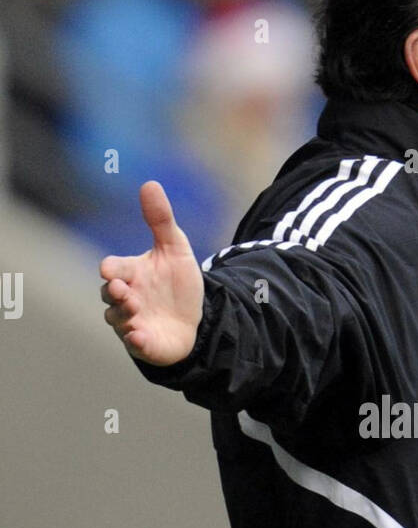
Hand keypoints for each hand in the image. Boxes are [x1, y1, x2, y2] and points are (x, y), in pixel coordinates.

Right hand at [100, 182, 204, 365]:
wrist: (197, 319)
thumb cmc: (178, 283)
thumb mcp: (175, 249)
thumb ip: (161, 220)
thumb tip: (150, 184)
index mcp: (131, 273)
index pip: (113, 268)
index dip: (111, 269)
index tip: (111, 270)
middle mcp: (126, 297)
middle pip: (110, 294)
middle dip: (115, 293)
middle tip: (125, 292)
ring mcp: (131, 321)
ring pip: (117, 319)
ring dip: (124, 315)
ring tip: (136, 312)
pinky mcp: (143, 343)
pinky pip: (134, 343)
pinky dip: (136, 340)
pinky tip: (140, 336)